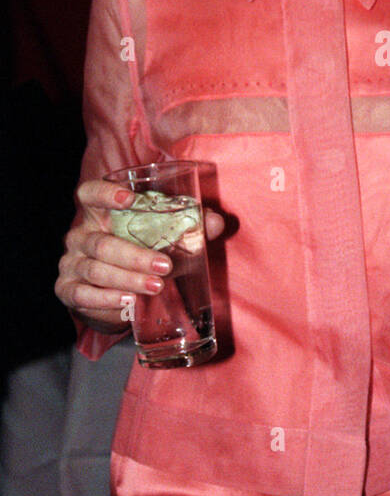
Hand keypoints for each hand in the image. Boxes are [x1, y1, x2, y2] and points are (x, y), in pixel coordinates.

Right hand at [55, 179, 224, 329]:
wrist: (118, 294)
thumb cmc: (141, 253)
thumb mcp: (163, 238)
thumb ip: (189, 227)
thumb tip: (215, 222)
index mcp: (99, 214)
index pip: (90, 194)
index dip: (104, 193)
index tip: (128, 198)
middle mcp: (81, 235)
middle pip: (100, 241)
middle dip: (134, 256)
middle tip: (165, 266)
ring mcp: (71, 263)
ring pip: (95, 269)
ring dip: (126, 279)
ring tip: (156, 286)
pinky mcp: (68, 290)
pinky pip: (82, 294)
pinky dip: (105, 299)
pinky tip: (127, 302)